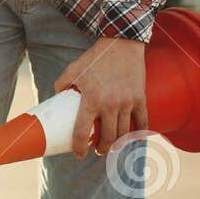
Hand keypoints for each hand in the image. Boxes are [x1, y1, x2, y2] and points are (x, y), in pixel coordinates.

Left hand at [54, 36, 147, 157]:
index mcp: (90, 100)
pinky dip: (138, 134)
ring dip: (116, 144)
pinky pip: (142, 122)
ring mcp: (127, 103)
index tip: (78, 154)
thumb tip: (56, 97)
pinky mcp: (140, 99)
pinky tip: (133, 139)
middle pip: (106, 138)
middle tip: (97, 150)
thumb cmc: (95, 58)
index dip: (79, 147)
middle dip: (101, 149)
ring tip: (111, 146)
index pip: (82, 132)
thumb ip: (62, 84)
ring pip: (123, 133)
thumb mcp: (72, 69)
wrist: (121, 44)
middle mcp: (109, 104)